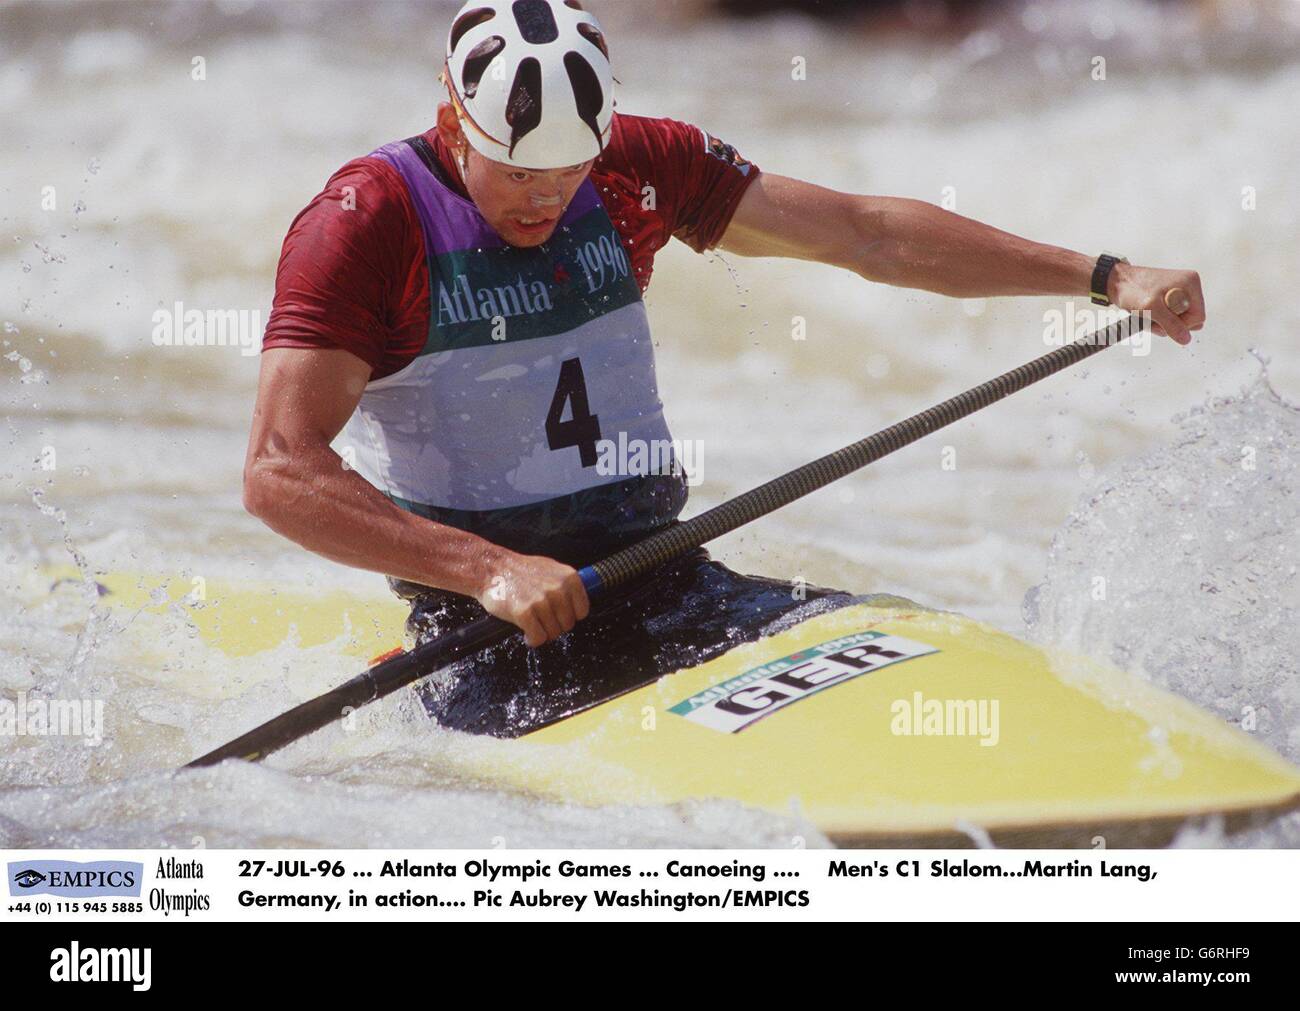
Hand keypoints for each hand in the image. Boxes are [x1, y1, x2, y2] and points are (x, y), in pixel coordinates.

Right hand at [474, 551, 590, 646]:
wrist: (491, 568)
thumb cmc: (520, 571)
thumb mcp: (550, 569)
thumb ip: (566, 585)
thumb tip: (579, 603)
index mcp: (569, 577)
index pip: (582, 611)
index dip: (570, 617)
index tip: (559, 616)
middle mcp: (558, 588)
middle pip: (568, 624)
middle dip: (555, 627)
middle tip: (543, 621)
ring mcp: (541, 601)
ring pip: (553, 633)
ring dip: (543, 634)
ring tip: (533, 625)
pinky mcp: (524, 612)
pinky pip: (538, 638)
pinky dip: (533, 640)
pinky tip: (527, 634)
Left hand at [1108, 263, 1204, 344]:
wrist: (1115, 282)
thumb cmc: (1132, 289)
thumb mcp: (1152, 308)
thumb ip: (1171, 324)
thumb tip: (1186, 339)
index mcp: (1191, 283)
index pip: (1198, 316)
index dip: (1181, 325)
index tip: (1162, 321)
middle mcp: (1188, 287)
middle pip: (1189, 320)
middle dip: (1169, 325)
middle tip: (1151, 318)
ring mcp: (1179, 293)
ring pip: (1177, 321)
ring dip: (1160, 324)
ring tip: (1145, 315)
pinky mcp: (1169, 299)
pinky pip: (1168, 318)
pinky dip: (1156, 321)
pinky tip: (1144, 315)